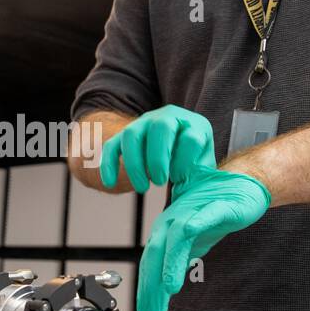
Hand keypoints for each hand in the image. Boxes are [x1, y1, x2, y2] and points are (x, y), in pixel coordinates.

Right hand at [100, 105, 215, 192]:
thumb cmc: (191, 163)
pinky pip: (112, 145)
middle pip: (160, 127)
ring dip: (134, 163)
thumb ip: (196, 177)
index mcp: (194, 125)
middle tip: (159, 182)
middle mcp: (168, 118)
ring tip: (142, 188)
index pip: (191, 138)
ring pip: (132, 134)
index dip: (184, 161)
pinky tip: (110, 183)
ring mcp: (144, 123)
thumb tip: (186, 192)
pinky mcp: (125, 134)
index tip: (180, 179)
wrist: (174, 149)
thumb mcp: (200, 168)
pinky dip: (109, 163)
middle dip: (157, 158)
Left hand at [138, 167, 270, 310]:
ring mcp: (192, 212)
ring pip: (175, 239)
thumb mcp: (195, 244)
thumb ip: (178, 261)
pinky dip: (193, 230)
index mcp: (165, 231)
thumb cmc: (216, 212)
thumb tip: (163, 288)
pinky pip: (201, 218)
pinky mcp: (214, 207)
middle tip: (152, 310)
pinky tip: (190, 247)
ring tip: (169, 288)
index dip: (147, 289)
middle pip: (156, 254)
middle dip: (152, 284)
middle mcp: (172, 221)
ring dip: (170, 264)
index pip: (151, 264)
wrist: (242, 185)